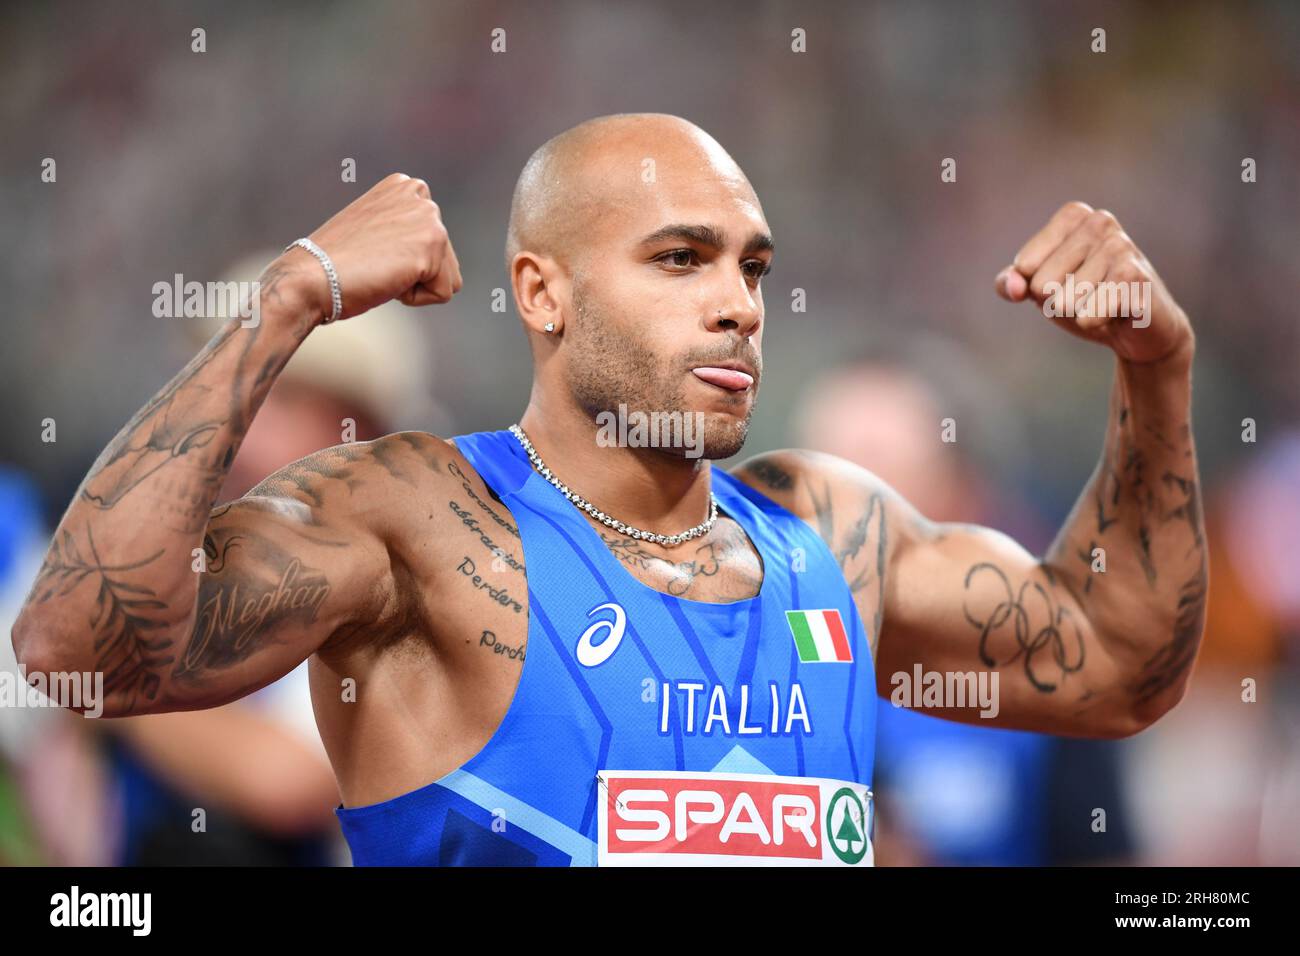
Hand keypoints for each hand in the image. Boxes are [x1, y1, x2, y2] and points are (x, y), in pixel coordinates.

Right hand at [278, 173, 463, 323]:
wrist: (310, 278)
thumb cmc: (333, 263)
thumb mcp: (373, 231)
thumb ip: (400, 229)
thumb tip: (420, 250)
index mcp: (404, 186)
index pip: (433, 243)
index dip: (404, 261)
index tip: (371, 253)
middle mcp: (420, 194)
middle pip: (446, 261)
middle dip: (414, 275)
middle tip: (374, 264)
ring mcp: (428, 217)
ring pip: (448, 279)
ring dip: (416, 287)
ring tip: (381, 270)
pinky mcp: (432, 245)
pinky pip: (443, 294)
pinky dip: (416, 299)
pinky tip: (387, 280)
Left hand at [995, 202, 1192, 365]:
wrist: (1139, 328)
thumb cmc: (1085, 299)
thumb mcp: (1039, 289)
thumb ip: (1010, 284)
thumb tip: (1014, 288)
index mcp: (1074, 215)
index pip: (1025, 265)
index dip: (1037, 286)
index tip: (1066, 281)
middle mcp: (1100, 222)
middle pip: (1042, 284)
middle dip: (1058, 301)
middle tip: (1088, 296)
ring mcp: (1120, 246)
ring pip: (1064, 301)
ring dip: (1080, 312)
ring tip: (1103, 302)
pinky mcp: (1135, 276)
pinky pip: (1088, 315)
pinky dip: (1095, 322)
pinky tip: (1117, 312)